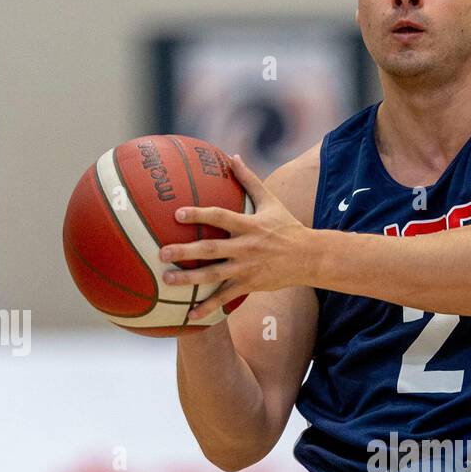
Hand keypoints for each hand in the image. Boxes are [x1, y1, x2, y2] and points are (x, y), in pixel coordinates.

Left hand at [158, 154, 313, 319]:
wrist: (308, 258)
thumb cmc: (287, 227)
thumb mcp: (270, 201)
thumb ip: (249, 180)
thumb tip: (232, 157)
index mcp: (248, 225)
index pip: (220, 217)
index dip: (199, 215)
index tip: (177, 214)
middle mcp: (245, 247)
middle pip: (211, 249)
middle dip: (185, 251)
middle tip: (162, 252)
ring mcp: (246, 268)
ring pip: (214, 275)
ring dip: (190, 279)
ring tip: (167, 280)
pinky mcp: (249, 285)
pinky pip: (225, 298)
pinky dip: (208, 307)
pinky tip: (190, 315)